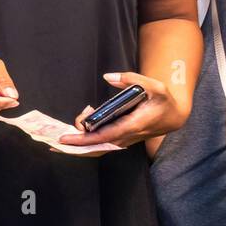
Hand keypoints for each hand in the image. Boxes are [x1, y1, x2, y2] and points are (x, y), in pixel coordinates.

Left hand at [59, 71, 188, 149]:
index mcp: (132, 125)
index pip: (103, 137)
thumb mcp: (154, 85)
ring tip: (59, 137)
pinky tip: (75, 132)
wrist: (174, 116)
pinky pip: (100, 145)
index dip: (83, 140)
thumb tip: (108, 77)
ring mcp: (123, 141)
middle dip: (74, 148)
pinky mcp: (120, 140)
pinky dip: (85, 143)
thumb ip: (131, 79)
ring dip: (78, 145)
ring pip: (97, 149)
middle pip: (96, 148)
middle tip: (52, 142)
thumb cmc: (163, 100)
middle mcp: (125, 137)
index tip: (65, 139)